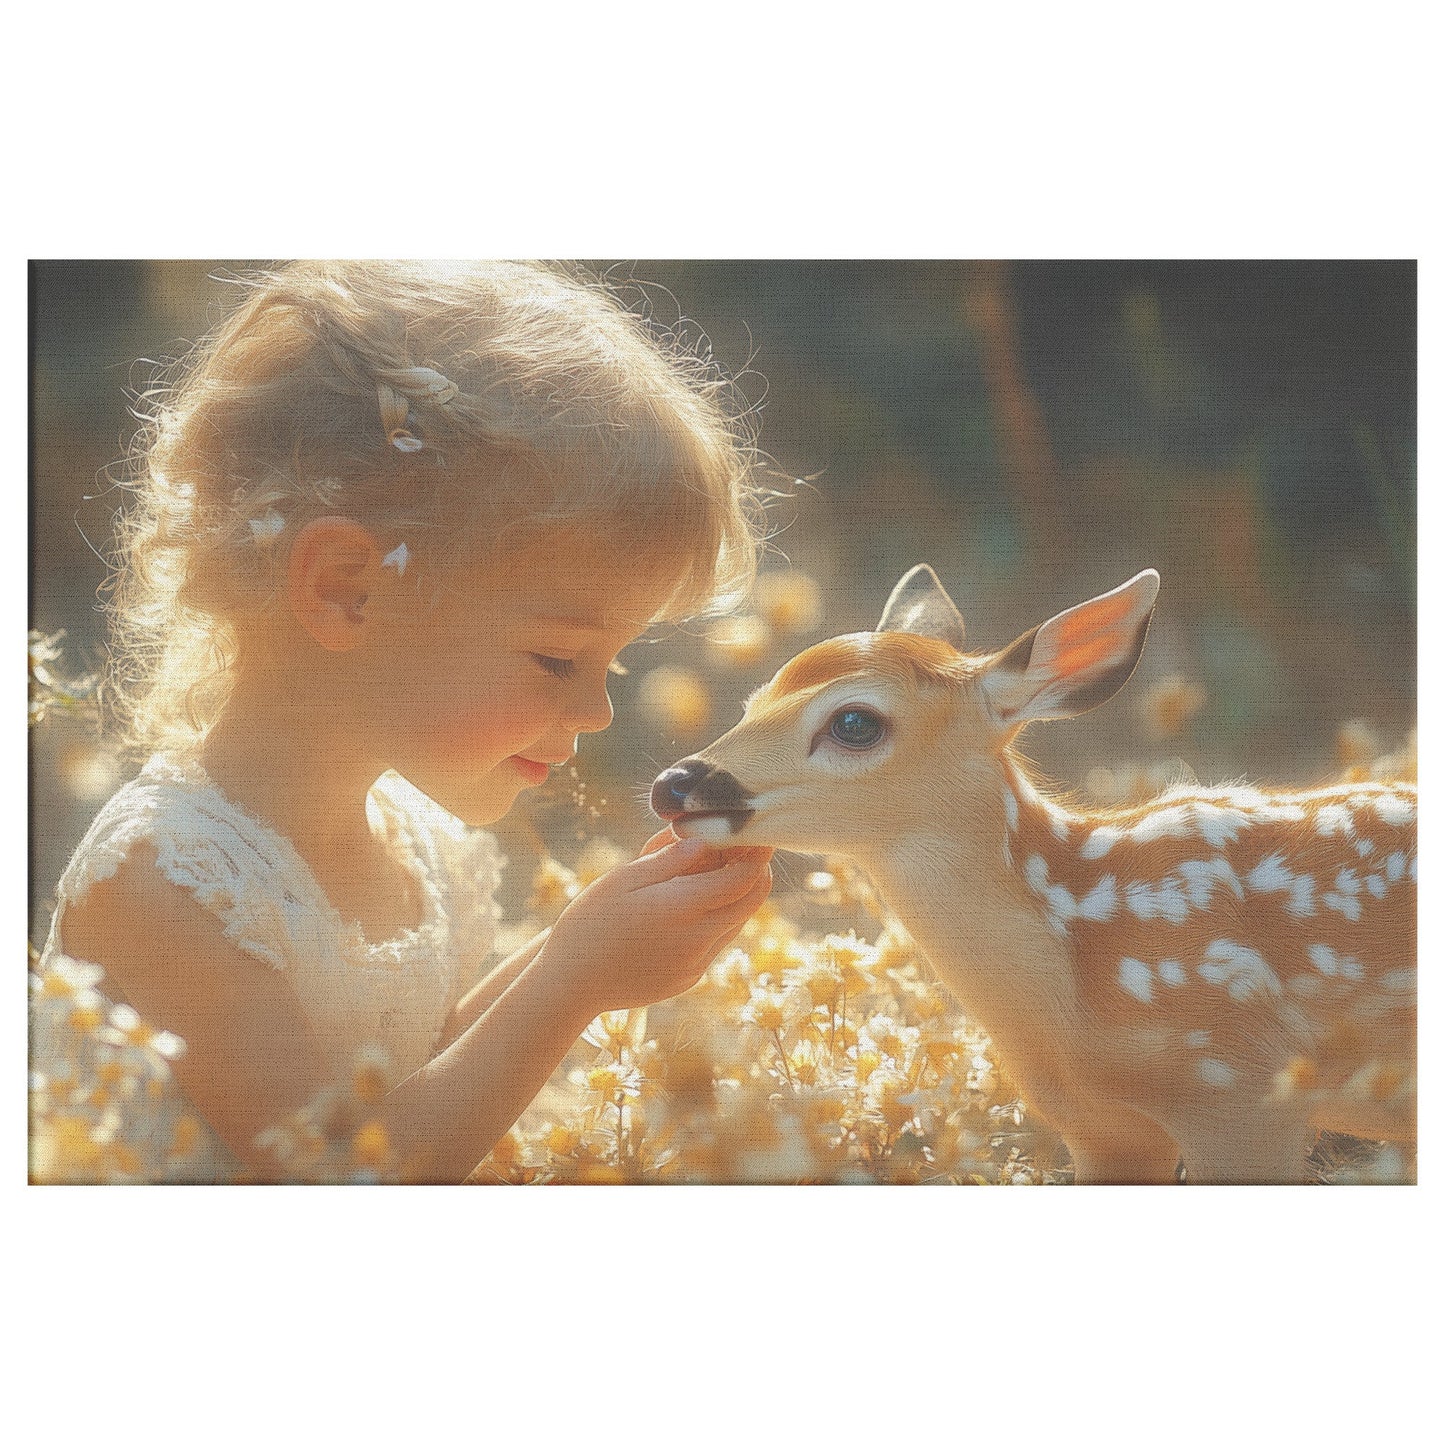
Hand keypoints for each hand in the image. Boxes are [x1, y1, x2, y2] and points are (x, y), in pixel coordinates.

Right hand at [540, 835, 773, 1013]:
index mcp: (682, 908)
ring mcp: (697, 963)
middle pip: (752, 901)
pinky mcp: (689, 978)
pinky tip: (686, 907)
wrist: (571, 983)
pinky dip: (714, 919)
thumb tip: (704, 840)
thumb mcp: (622, 879)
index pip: (744, 877)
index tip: (756, 834)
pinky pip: (715, 943)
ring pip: (737, 922)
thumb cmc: (590, 922)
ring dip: (734, 896)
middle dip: (755, 872)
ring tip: (709, 873)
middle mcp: (699, 939)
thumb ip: (668, 860)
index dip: (756, 853)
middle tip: (743, 849)